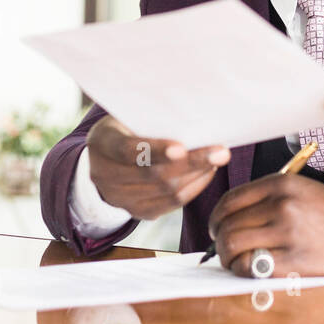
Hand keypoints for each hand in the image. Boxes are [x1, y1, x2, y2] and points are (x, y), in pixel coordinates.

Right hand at [85, 115, 228, 220]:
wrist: (106, 157)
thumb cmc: (127, 125)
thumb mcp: (129, 113)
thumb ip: (153, 116)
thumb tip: (195, 113)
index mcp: (101, 143)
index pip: (127, 150)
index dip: (155, 150)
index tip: (182, 147)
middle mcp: (104, 175)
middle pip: (153, 174)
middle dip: (192, 162)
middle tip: (221, 151)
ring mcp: (118, 197)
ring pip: (165, 192)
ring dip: (197, 175)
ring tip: (217, 158)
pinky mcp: (135, 211)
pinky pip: (170, 204)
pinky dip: (193, 188)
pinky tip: (206, 172)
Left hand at [207, 174, 323, 276]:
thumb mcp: (301, 189)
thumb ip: (267, 197)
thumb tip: (229, 219)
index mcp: (281, 184)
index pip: (229, 201)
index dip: (216, 217)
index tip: (218, 228)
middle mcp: (282, 206)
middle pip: (227, 225)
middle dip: (219, 241)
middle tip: (225, 249)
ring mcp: (287, 233)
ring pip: (232, 246)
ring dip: (227, 257)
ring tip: (236, 260)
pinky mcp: (293, 260)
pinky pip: (249, 267)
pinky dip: (242, 270)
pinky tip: (251, 268)